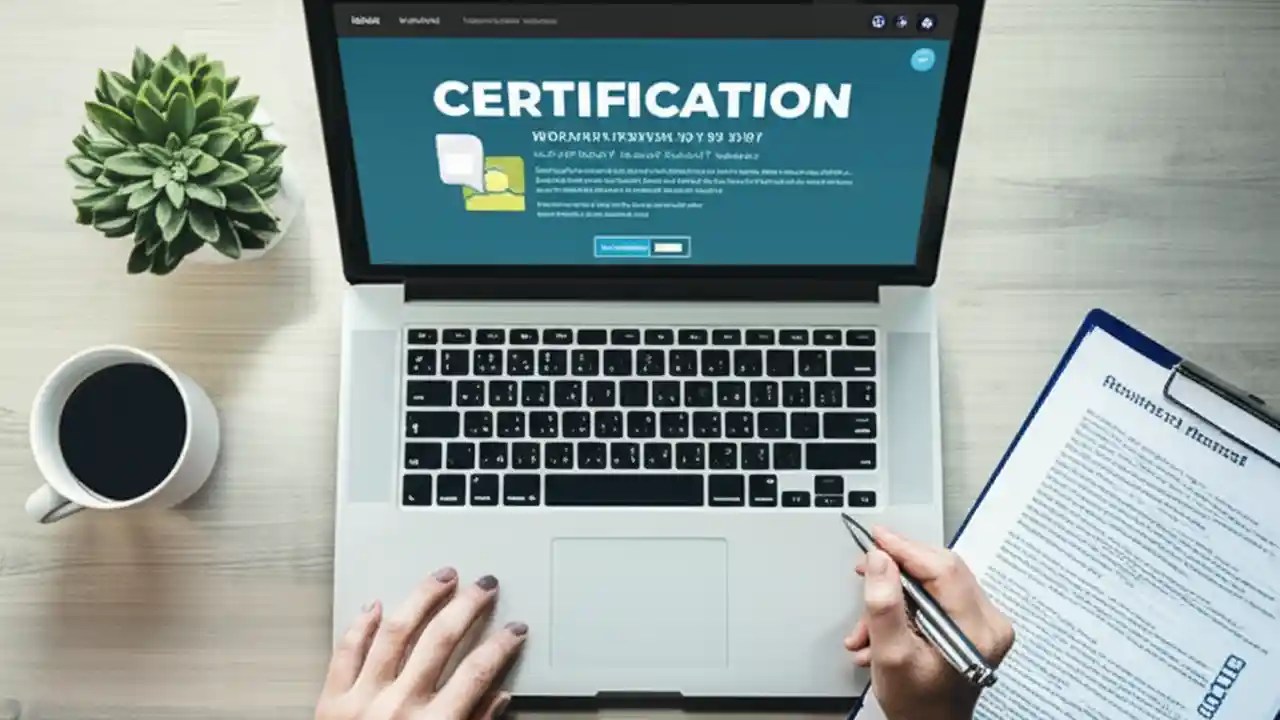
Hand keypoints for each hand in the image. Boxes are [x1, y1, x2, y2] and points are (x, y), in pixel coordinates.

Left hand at [316, 568, 526, 719]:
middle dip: (468, 606)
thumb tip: (498, 698)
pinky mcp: (330, 701)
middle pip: (441, 639)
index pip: (479, 670)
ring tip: (440, 579)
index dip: (502, 644)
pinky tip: (375, 605)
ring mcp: (362, 700)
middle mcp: (399, 707)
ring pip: (395, 631)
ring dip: (421, 599)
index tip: (515, 628)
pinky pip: (346, 651)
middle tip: (483, 587)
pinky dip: (360, 625)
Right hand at [844, 529, 1013, 719]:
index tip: (877, 539)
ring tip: (866, 626)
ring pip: (935, 583)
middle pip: (941, 570)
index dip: (906, 549)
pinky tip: (883, 627)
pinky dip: (907, 606)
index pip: (942, 569)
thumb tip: (881, 561)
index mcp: (976, 630)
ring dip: (895, 596)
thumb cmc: (917, 705)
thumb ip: (884, 606)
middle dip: (896, 572)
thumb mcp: (891, 656)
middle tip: (866, 570)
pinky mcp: (973, 625)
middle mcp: (989, 622)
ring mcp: (983, 623)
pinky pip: (938, 597)